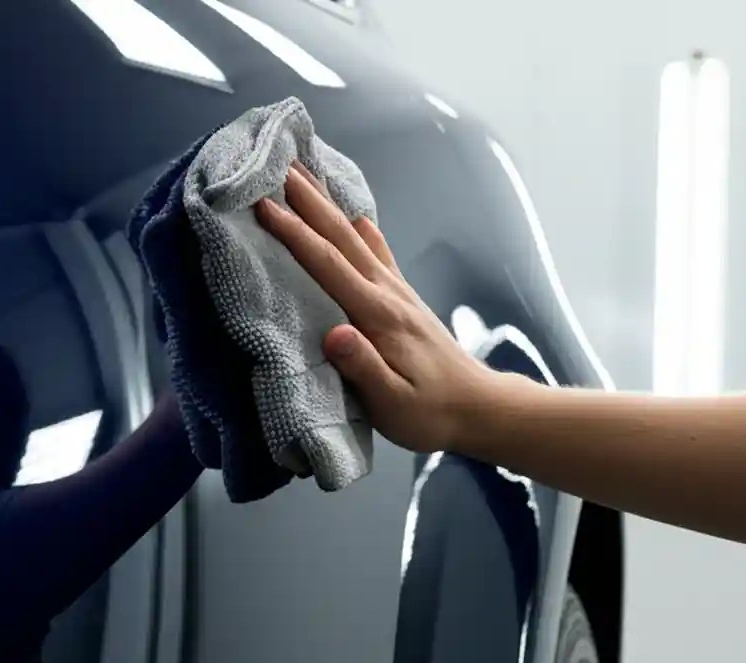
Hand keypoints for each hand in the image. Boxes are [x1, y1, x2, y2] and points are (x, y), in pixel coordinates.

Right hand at [254, 164, 501, 452]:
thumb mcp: (393, 403)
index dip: (295, 233)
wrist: (480, 408)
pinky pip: (376, 251)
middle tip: (276, 165)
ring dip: (328, 204)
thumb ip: (363, 368)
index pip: (329, 265)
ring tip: (304, 176)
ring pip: (356, 236)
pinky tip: (352, 214)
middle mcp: (388, 293)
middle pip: (341, 236)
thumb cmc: (431, 413)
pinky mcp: (402, 298)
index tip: (264, 205)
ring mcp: (397, 292)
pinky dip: (359, 227)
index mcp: (378, 316)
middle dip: (307, 200)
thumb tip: (334, 334)